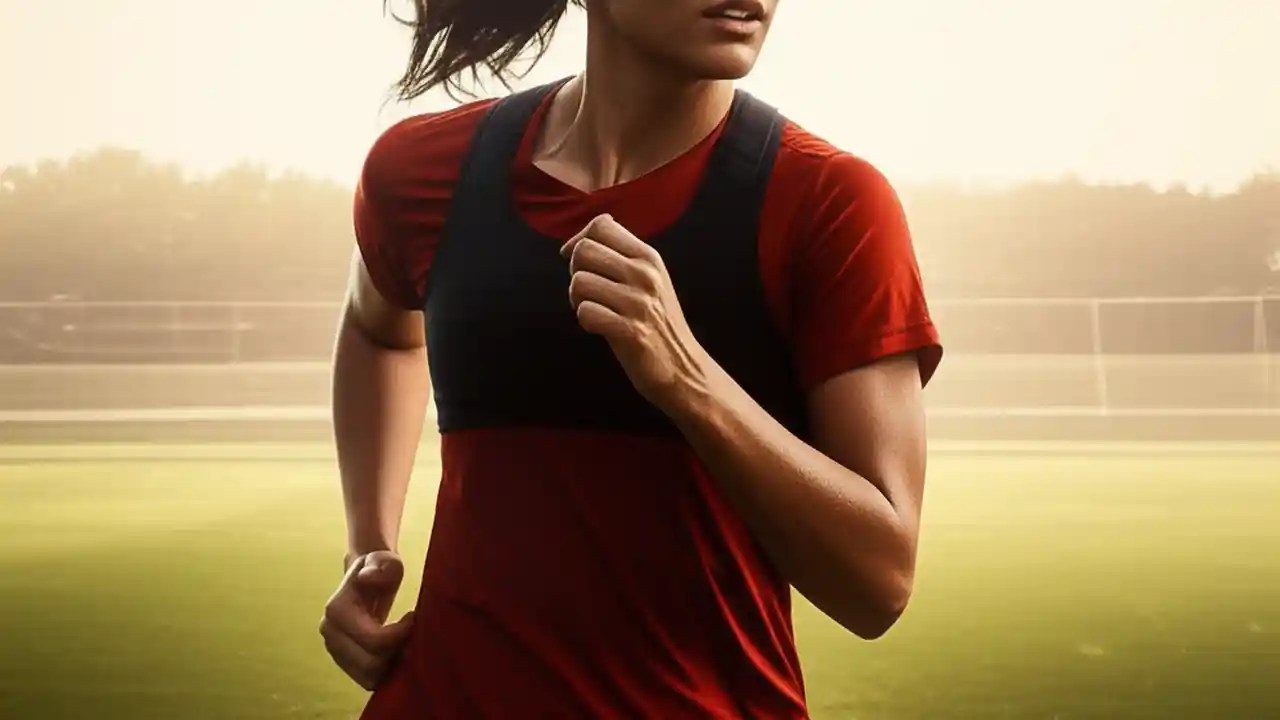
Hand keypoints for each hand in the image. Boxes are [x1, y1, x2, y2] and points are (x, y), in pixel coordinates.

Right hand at [319, 550, 414, 690]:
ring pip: (367, 677)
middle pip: (370, 664)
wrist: (366, 578)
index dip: (399, 635)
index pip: (373, 641)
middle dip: (396, 652)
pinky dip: (384, 671)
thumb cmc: (380, 567)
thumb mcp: (386, 560)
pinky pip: (365, 679)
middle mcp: (330, 633)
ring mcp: (334, 649)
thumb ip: (381, 566)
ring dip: (390, 664)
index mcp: (337, 610)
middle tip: (410, 632)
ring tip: (402, 640)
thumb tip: (367, 578)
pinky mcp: (342, 660)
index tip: (413, 617)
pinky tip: (395, 650)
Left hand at [560, 214, 711, 412]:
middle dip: (576, 270)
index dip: (580, 239)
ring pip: (579, 281)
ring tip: (595, 310)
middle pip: (584, 250)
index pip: (601, 225)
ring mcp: (638, 302)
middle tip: (588, 291)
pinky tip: (599, 327)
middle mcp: (644, 274)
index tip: (578, 260)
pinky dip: (585, 321)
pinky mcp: (630, 331)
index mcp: (649, 257)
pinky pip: (585, 312)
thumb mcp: (649, 279)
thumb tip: (578, 241)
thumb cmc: (657, 322)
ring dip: (577, 299)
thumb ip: (621, 256)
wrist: (683, 367)